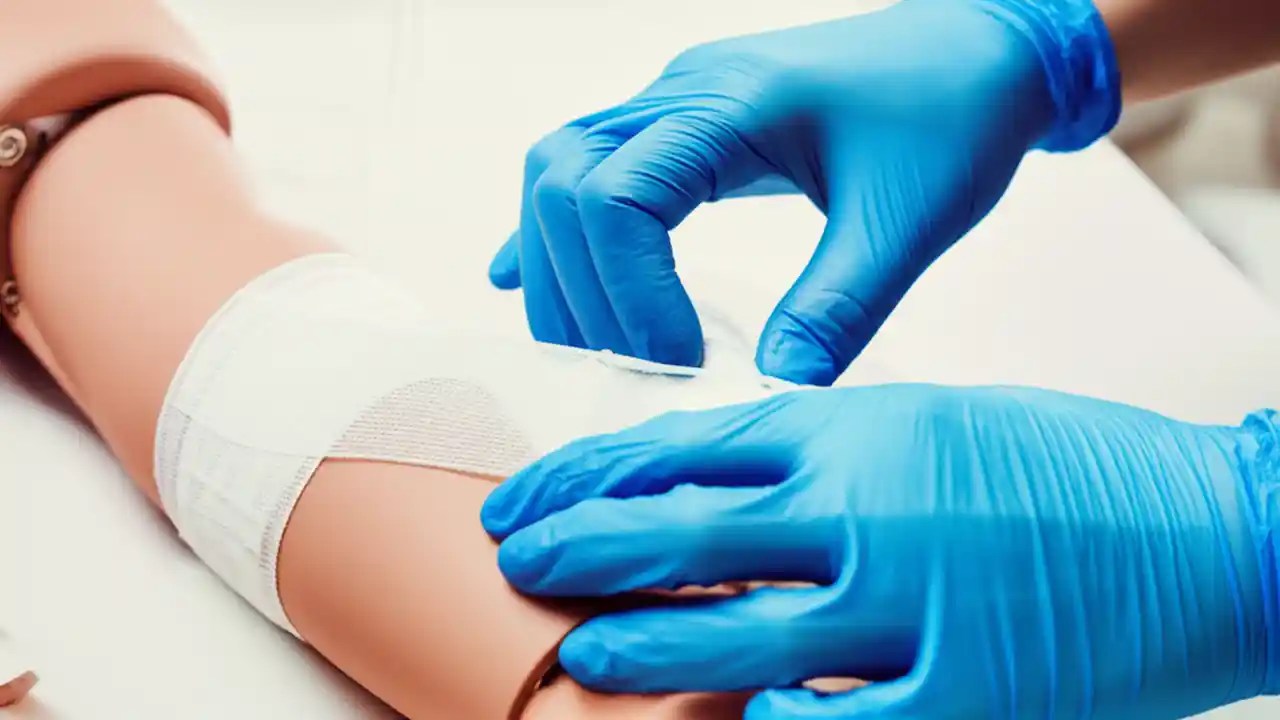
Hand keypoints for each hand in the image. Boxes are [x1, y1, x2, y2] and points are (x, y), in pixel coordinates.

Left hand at [483, 386, 1279, 718]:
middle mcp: (862, 510)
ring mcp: (905, 607)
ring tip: (581, 653)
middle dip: (578, 549)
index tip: (528, 492)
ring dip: (638, 647)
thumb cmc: (1059, 465)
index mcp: (852, 430)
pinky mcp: (957, 694)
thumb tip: (704, 475)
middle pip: (676, 535)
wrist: (1204, 529)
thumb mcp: (925, 418)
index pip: (678, 447)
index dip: (585, 473)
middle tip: (518, 561)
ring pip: (728, 635)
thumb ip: (816, 444)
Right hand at [489, 0, 1119, 384]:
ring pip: (558, 173)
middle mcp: (680, 92)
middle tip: (632, 369)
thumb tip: (773, 392)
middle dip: (578, 289)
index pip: (614, 197)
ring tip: (592, 350)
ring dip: (560, 267)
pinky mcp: (682, 123)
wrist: (981, 50)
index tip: (681, 363)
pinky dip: (553, 232)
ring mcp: (673, 101)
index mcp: (731, 105)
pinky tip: (520, 278)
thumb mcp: (907, 222)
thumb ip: (840, 307)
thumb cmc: (954, 119)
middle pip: (560, 182)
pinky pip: (585, 169)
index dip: (628, 295)